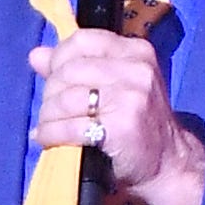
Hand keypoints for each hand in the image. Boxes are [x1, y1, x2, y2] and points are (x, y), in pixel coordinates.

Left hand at [29, 29, 204, 204]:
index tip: (54, 79)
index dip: (58, 59)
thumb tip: (36, 54)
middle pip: (69, 70)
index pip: (82, 40)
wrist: (167, 163)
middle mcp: (136, 70)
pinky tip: (46, 138)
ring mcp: (132, 97)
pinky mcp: (122, 126)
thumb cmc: (136, 122)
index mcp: (135, 52)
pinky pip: (70, 126)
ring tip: (47, 126)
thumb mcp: (114, 85)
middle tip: (50, 111)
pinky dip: (50, 133)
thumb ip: (75, 66)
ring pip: (66, 98)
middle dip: (50, 92)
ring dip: (48, 116)